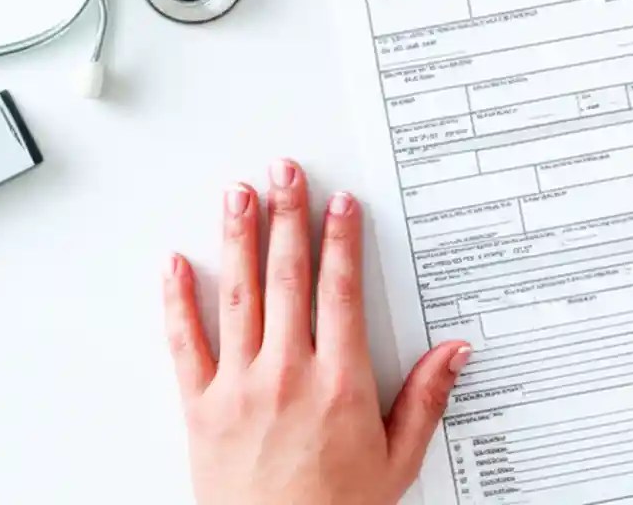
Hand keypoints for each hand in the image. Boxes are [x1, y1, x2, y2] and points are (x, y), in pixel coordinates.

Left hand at [162, 160, 470, 504]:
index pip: (340, 291)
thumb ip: (426, 399)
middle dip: (288, 216)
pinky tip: (176, 263)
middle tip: (285, 173)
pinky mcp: (200, 407)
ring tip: (237, 194)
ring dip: (239, 238)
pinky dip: (177, 300)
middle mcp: (286, 374)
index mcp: (339, 383)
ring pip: (238, 295)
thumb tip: (455, 353)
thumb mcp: (397, 460)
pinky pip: (184, 343)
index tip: (341, 204)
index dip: (341, 239)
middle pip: (288, 276)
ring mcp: (238, 387)